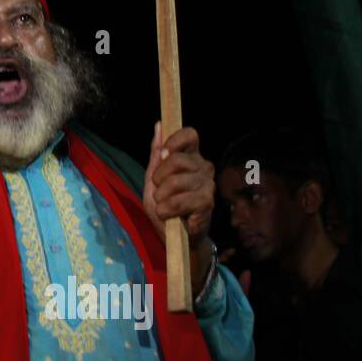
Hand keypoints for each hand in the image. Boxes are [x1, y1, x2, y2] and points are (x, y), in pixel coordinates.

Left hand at [142, 123, 215, 295]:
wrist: (174, 236)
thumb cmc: (165, 206)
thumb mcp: (153, 179)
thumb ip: (156, 154)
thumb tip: (159, 124)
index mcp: (191, 158)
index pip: (190, 135)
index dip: (174, 141)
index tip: (163, 154)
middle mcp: (204, 168)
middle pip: (177, 159)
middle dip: (159, 177)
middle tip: (159, 190)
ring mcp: (208, 185)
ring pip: (176, 182)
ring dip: (161, 197)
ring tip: (164, 206)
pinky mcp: (207, 204)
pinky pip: (180, 201)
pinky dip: (167, 210)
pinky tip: (169, 216)